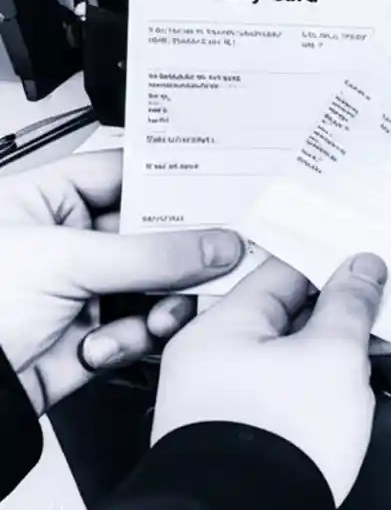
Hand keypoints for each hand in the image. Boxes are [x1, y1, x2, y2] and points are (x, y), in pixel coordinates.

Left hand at [0, 150, 244, 413]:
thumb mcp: (64, 261)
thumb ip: (151, 253)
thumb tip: (216, 244)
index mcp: (43, 201)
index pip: (122, 174)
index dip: (171, 180)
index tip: (219, 189)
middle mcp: (63, 242)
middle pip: (149, 234)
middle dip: (181, 254)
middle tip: (219, 256)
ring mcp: (77, 291)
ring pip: (153, 285)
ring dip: (164, 303)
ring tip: (162, 315)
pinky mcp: (88, 336)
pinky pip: (139, 327)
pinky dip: (133, 339)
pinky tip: (105, 345)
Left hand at [151, 253, 387, 505]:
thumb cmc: (277, 443)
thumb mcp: (333, 354)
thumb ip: (350, 304)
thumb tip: (362, 269)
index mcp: (219, 328)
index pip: (282, 270)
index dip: (331, 263)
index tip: (367, 267)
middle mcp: (209, 360)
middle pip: (283, 312)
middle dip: (336, 309)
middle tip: (379, 307)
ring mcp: (221, 399)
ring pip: (286, 353)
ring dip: (331, 347)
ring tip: (374, 350)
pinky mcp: (237, 431)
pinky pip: (282, 387)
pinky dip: (316, 380)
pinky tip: (347, 386)